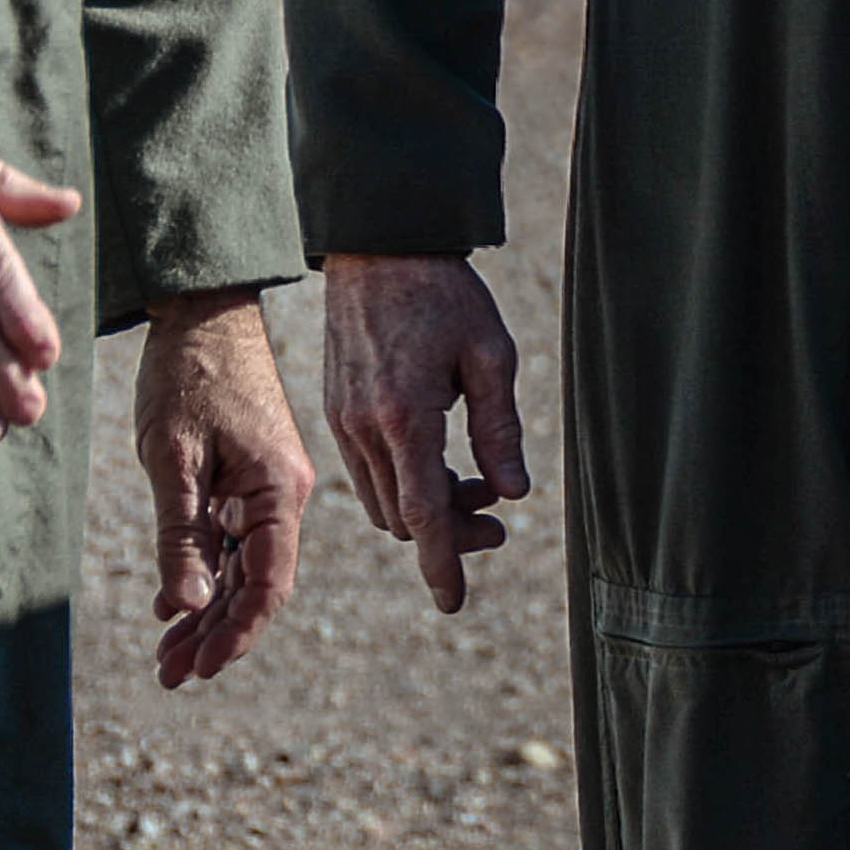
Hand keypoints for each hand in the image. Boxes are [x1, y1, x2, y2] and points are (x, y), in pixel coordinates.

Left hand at [135, 287, 314, 685]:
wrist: (204, 308)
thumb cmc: (188, 374)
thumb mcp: (172, 456)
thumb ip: (181, 533)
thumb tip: (186, 607)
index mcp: (280, 489)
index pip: (269, 585)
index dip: (234, 634)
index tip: (195, 669)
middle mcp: (286, 493)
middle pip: (258, 584)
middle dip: (214, 635)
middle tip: (168, 676)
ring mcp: (270, 485)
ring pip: (244, 566)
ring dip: (207, 610)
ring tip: (166, 654)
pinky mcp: (251, 474)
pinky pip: (234, 538)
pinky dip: (205, 572)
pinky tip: (173, 603)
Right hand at [321, 253, 531, 613]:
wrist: (378, 247)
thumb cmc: (444, 293)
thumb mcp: (490, 354)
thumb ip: (499, 429)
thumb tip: (513, 494)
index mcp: (405, 416)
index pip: (423, 513)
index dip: (443, 563)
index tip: (454, 602)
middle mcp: (365, 428)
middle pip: (404, 518)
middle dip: (449, 533)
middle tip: (496, 520)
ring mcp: (343, 421)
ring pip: (382, 502)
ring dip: (426, 510)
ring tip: (474, 484)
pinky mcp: (336, 411)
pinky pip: (367, 473)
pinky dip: (402, 484)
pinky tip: (437, 459)